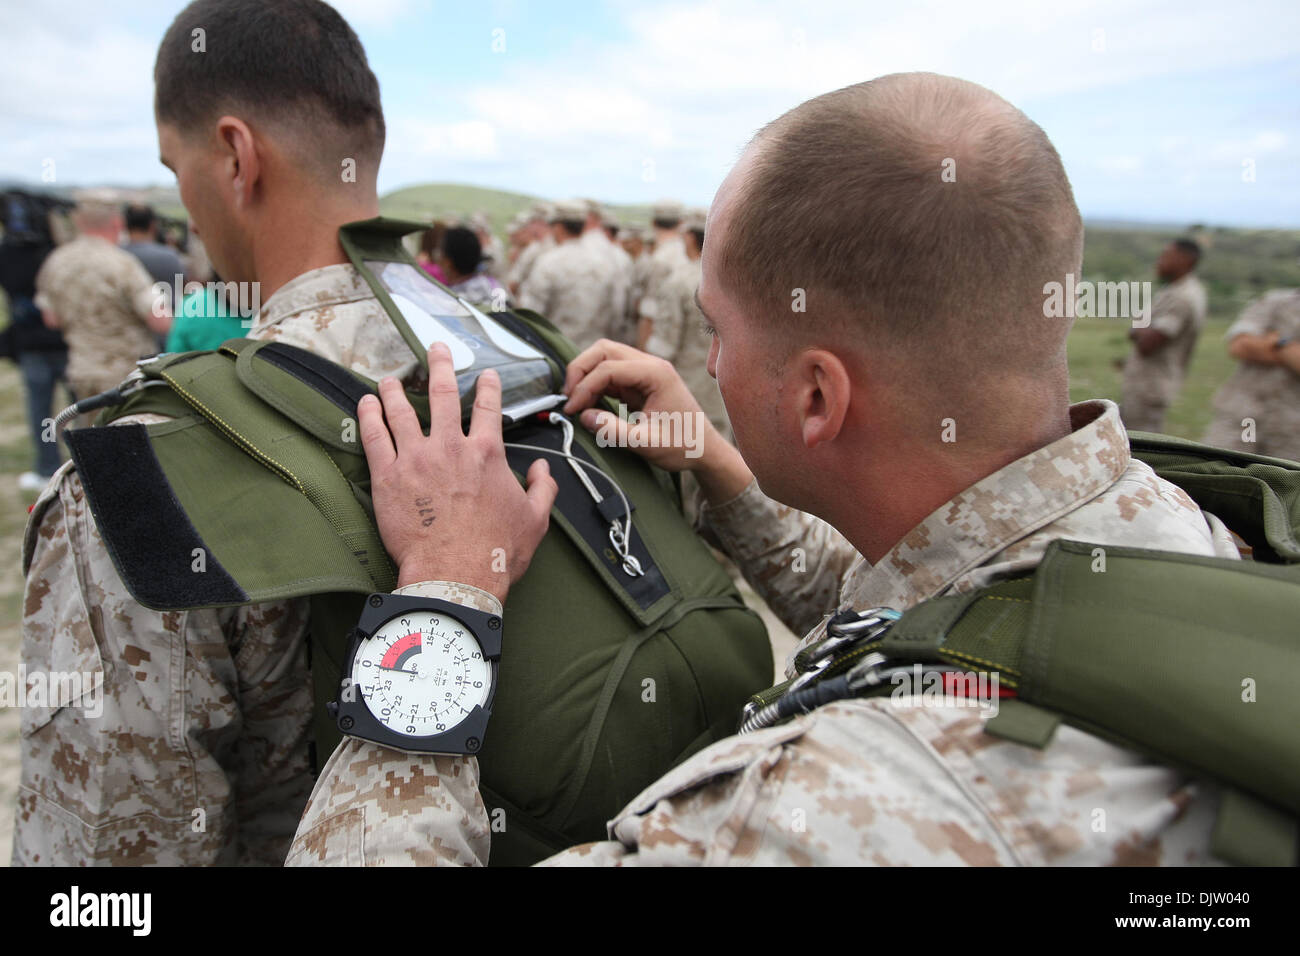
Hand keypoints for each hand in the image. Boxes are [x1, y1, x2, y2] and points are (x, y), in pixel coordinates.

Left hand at [359, 342, 558, 601]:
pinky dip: (369, 416)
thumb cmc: (496, 551)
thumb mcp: (535, 519)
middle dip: (440, 366)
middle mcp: (451, 446)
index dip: (489, 387)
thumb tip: (541, 470)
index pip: (488, 408)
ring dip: (395, 390)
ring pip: (402, 411)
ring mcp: (416, 458)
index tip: (487, 375)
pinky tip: (365, 404)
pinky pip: (374, 437)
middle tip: (435, 349)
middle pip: (443, 394)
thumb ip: (542, 489)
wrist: (456, 574)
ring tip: (390, 379)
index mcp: (487, 453)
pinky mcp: (387, 477)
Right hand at [561, 338, 752, 503]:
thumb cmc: (683, 446)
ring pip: (605, 357)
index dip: (584, 387)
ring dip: (586, 374)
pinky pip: (610, 373)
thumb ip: (614, 430)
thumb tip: (585, 416)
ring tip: (576, 401)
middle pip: (603, 350)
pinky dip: (595, 383)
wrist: (704, 449)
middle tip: (568, 398)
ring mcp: (645, 371)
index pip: (608, 368)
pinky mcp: (639, 382)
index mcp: (656, 374)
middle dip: (580, 370)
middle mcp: (650, 365)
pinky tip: (588, 403)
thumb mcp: (647, 443)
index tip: (572, 409)